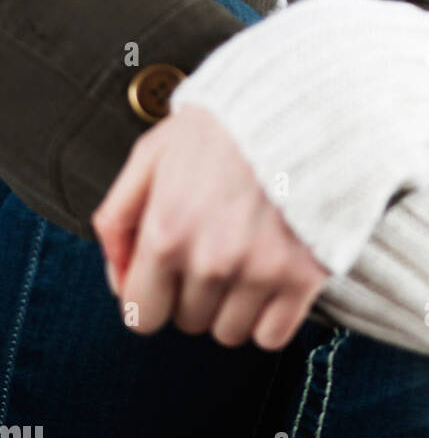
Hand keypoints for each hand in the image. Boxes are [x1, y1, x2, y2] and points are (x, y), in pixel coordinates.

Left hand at [91, 105, 329, 349]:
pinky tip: (272, 276)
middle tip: (216, 246)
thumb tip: (116, 275)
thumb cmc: (225, 124)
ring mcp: (259, 271)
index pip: (141, 315)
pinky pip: (272, 336)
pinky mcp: (302, 275)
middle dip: (195, 291)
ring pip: (229, 332)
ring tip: (247, 256)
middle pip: (188, 322)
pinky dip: (269, 316)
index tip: (170, 274)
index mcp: (166, 232)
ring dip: (233, 304)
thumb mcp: (153, 152)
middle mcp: (210, 260)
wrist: (302, 102)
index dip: (152, 296)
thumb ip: (119, 216)